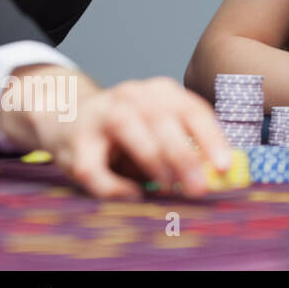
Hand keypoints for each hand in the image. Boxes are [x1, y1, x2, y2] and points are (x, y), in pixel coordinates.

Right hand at [30, 74, 232, 199]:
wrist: (64, 115)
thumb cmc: (126, 130)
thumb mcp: (159, 129)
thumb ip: (186, 146)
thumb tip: (215, 176)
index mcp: (160, 91)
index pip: (192, 109)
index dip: (211, 138)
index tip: (225, 167)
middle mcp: (132, 95)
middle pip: (163, 120)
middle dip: (185, 157)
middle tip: (199, 188)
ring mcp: (100, 114)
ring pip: (131, 132)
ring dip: (154, 163)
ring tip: (170, 189)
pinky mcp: (74, 140)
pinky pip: (94, 167)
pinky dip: (115, 186)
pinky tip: (132, 196)